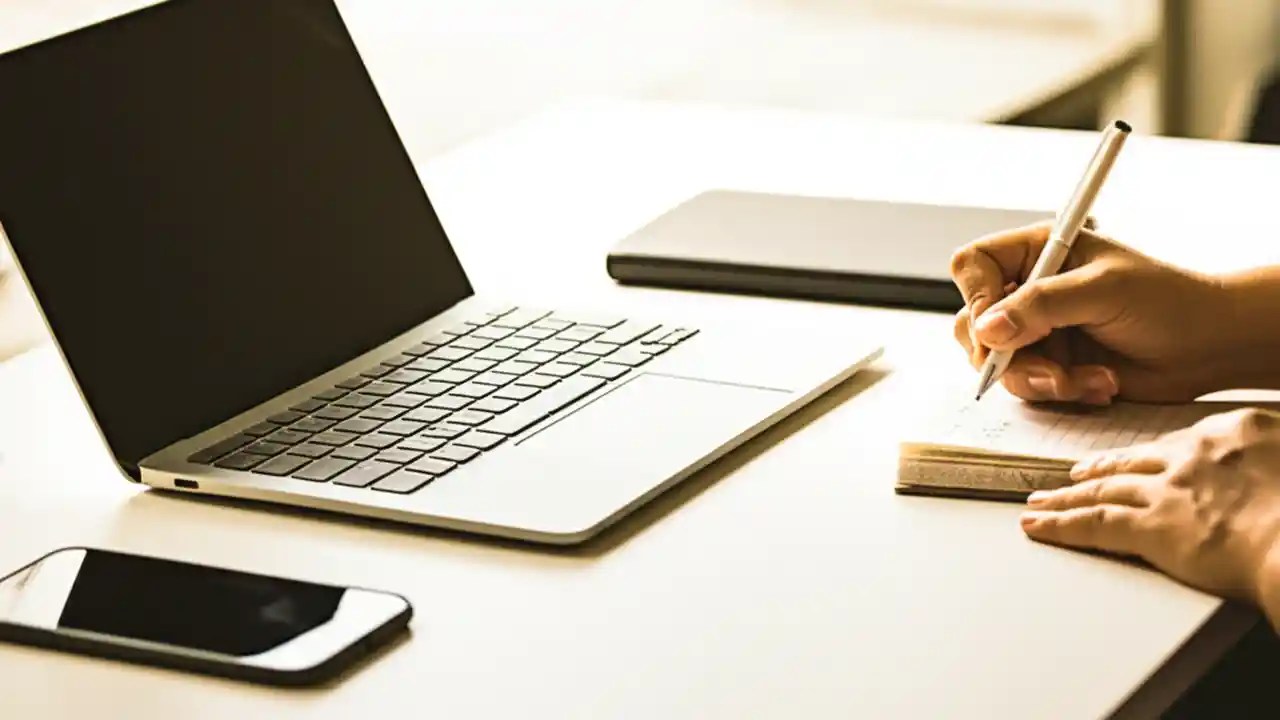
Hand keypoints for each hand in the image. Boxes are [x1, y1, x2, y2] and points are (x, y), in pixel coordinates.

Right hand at [949, 222, 1233, 403]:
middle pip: (973, 323)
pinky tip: (1099, 383)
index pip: (973, 266)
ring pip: (997, 363)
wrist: (1208, 347)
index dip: (977, 297)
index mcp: (1038, 252)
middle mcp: (1029, 290)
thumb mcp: (1103, 291)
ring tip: (1086, 378)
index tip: (997, 328)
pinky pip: (1027, 387)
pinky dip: (1060, 392)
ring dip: (1040, 379)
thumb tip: (988, 329)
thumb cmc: (1169, 303)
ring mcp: (1037, 331)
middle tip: (1046, 369)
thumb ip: (1041, 306)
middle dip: (1007, 355)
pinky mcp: (1050, 365)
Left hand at [1020, 408, 1279, 603]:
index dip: (1150, 454)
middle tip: (1075, 474)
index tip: (1138, 459)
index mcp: (1235, 432)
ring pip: (1103, 491)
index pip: (1180, 441)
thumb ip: (1273, 457)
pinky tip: (1038, 526)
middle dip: (1098, 470)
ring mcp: (1169, 489)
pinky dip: (1060, 524)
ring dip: (1067, 496)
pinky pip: (1093, 525)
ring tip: (1041, 501)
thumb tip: (1268, 473)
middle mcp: (1193, 454)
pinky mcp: (1153, 527)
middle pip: (1133, 462)